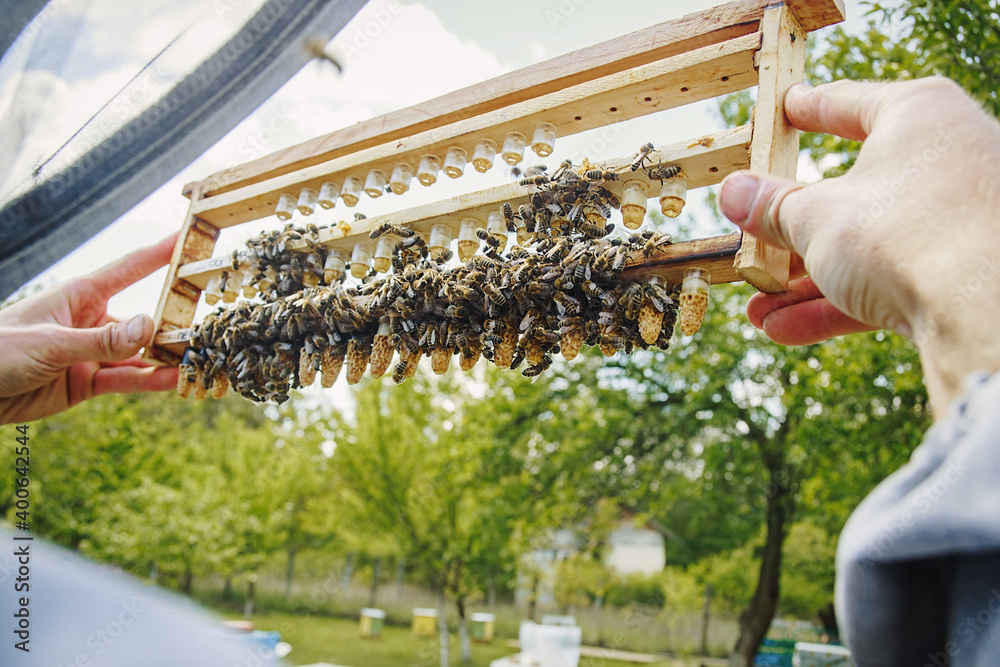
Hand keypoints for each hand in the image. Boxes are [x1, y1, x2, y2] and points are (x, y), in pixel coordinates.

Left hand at [0, 234, 179, 423]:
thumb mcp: (50, 342)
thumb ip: (101, 340)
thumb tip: (149, 327)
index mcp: (80, 295)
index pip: (131, 269)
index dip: (162, 253)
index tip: (191, 239)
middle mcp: (91, 321)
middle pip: (143, 319)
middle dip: (174, 322)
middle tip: (208, 323)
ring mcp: (91, 353)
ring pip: (138, 354)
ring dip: (165, 358)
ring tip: (197, 360)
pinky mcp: (87, 382)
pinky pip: (125, 380)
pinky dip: (149, 382)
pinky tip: (172, 380)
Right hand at [718, 77, 999, 413]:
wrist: (988, 311)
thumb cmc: (904, 233)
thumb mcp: (817, 216)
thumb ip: (773, 206)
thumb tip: (735, 192)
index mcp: (918, 117)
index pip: (850, 103)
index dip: (809, 108)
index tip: (785, 108)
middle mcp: (946, 159)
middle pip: (853, 190)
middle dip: (792, 229)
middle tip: (752, 238)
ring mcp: (958, 219)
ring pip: (866, 246)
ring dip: (804, 282)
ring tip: (757, 307)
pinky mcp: (961, 273)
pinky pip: (887, 283)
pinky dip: (835, 305)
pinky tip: (783, 329)